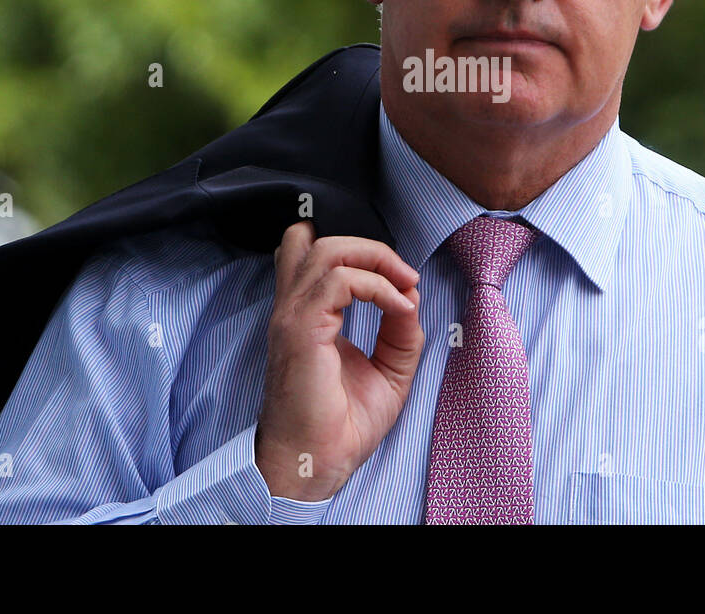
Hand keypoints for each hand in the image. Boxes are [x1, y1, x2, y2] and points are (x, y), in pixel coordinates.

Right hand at [254, 221, 423, 500]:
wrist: (317, 463)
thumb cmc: (341, 426)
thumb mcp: (388, 370)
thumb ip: (401, 330)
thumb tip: (411, 293)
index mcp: (306, 315)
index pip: (316, 255)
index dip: (363, 254)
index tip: (402, 282)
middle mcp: (294, 310)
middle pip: (324, 242)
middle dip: (374, 250)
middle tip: (406, 275)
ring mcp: (293, 316)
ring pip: (329, 251)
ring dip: (376, 260)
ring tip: (404, 284)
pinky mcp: (301, 329)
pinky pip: (339, 282)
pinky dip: (377, 287)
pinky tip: (398, 308)